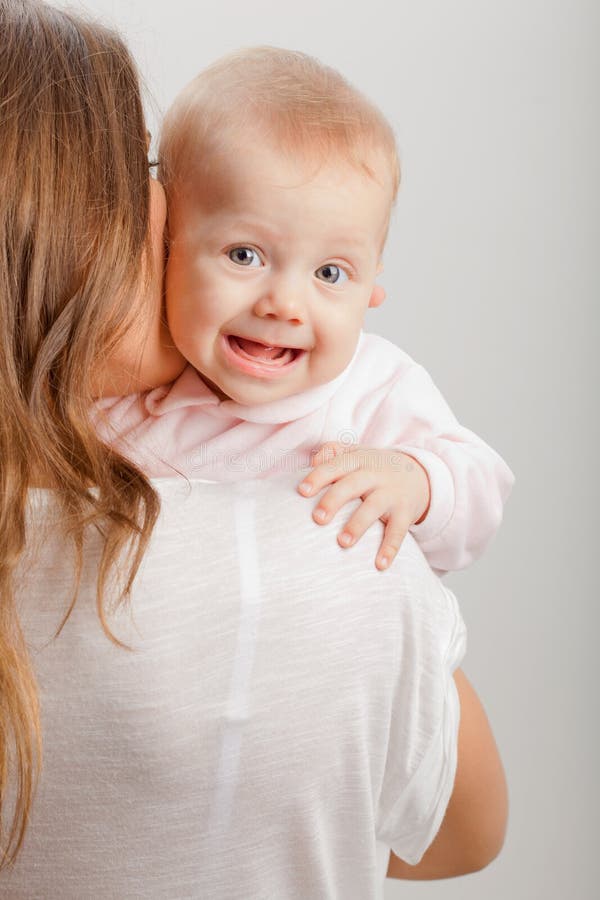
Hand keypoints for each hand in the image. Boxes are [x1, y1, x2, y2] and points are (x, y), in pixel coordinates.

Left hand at [297, 441, 430, 569]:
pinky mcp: (405, 513)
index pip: (336, 465)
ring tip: (343, 543)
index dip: (319, 477)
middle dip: (334, 501)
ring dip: (358, 525)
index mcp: (358, 460)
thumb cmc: (373, 468)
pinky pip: (398, 531)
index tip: (302, 491)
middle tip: (317, 519)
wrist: (418, 474)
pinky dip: (390, 548)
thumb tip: (314, 462)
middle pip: (352, 485)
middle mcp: (374, 475)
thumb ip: (332, 453)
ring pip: (373, 508)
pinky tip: (380, 565)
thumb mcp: (356, 454)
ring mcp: (391, 494)